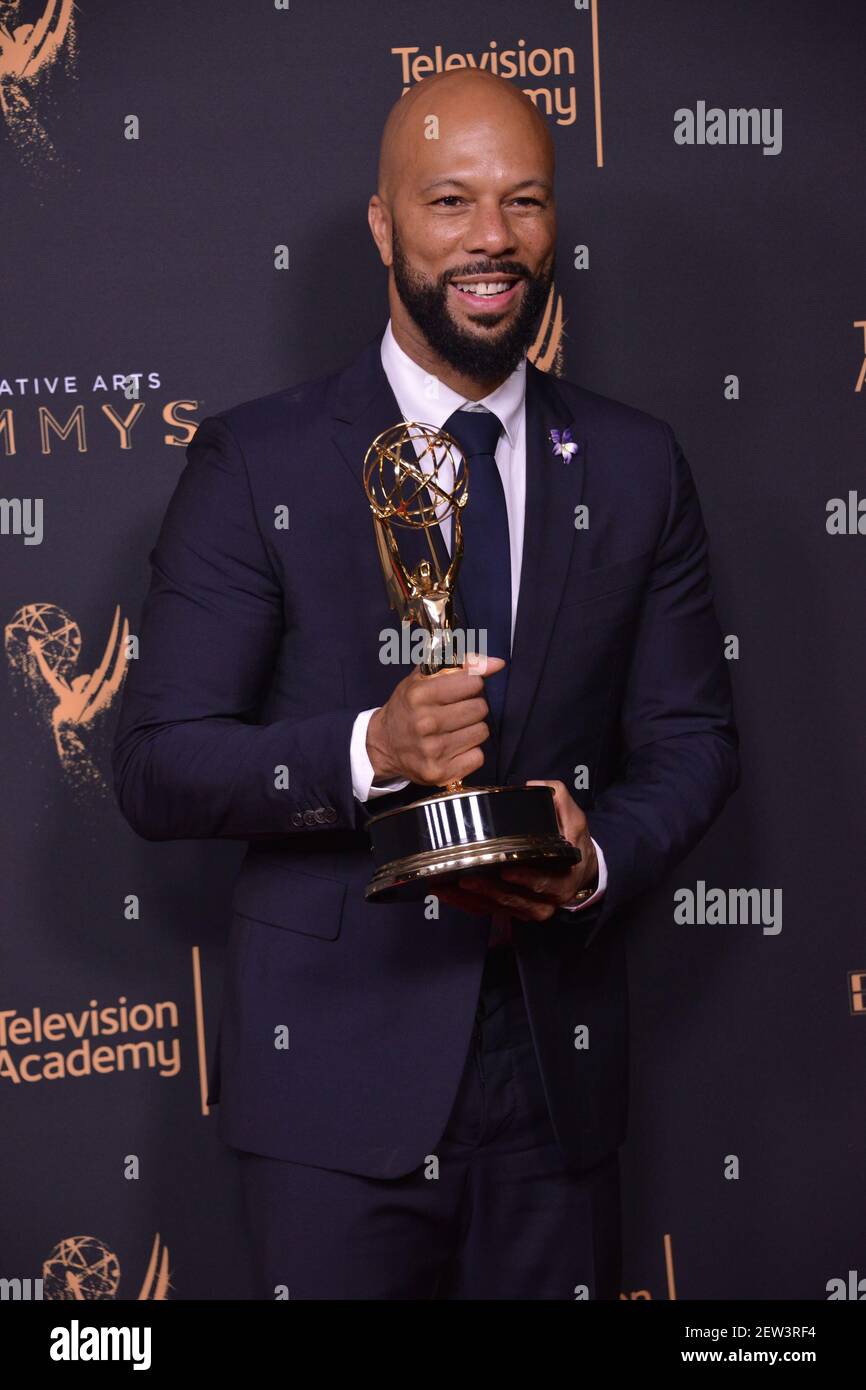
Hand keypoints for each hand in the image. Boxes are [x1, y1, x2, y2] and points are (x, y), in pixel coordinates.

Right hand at [366, 652, 505, 785]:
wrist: (384, 745)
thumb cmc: (408, 707)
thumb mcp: (424, 678)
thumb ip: (463, 665)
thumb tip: (498, 664)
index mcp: (419, 695)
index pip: (473, 682)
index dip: (470, 684)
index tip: (459, 690)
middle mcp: (424, 723)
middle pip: (480, 708)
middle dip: (473, 706)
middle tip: (456, 711)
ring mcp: (432, 751)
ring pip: (482, 732)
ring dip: (472, 729)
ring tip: (454, 729)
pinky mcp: (439, 773)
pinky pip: (478, 757)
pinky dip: (470, 752)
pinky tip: (454, 748)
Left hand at [436, 779, 597, 921]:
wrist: (578, 872)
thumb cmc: (572, 843)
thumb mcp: (575, 820)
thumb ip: (559, 799)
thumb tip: (535, 785)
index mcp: (562, 881)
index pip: (543, 883)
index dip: (525, 879)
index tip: (505, 870)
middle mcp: (544, 901)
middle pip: (513, 899)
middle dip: (487, 890)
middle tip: (464, 878)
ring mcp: (526, 908)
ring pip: (496, 907)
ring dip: (469, 899)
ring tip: (445, 886)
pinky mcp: (510, 910)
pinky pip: (486, 910)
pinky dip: (464, 904)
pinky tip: (445, 893)